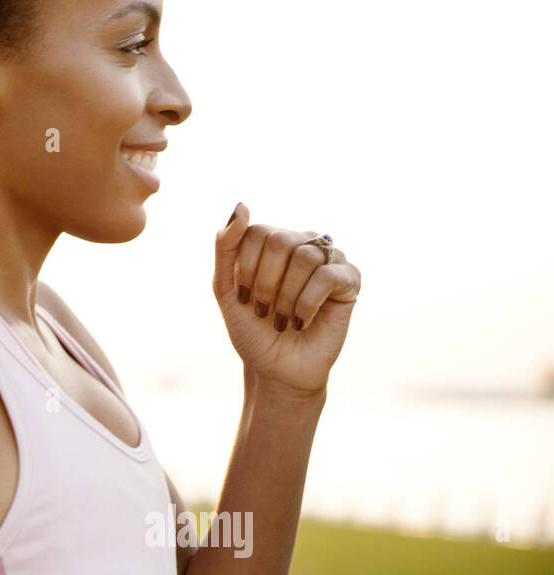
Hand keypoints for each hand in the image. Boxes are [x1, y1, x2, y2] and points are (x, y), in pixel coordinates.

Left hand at [213, 203, 360, 394]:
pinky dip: (307, 303)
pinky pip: (328, 276)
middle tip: (264, 310)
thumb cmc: (252, 329)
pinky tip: (302, 321)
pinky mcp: (350, 279)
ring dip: (286, 297)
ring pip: (305, 257)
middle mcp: (302, 243)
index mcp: (272, 241)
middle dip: (265, 282)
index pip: (256, 232)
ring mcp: (328, 259)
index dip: (246, 269)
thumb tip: (241, 205)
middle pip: (280, 240)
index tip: (245, 299)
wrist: (277, 369)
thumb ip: (226, 246)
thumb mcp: (226, 288)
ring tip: (283, 319)